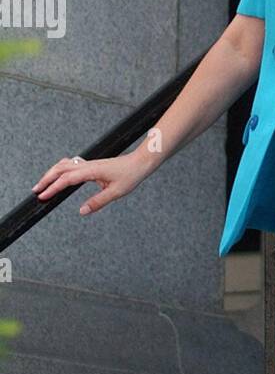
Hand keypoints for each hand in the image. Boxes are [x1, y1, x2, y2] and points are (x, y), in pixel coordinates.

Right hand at [31, 150, 153, 216]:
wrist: (140, 162)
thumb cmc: (130, 175)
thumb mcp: (116, 192)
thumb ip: (98, 202)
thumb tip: (82, 211)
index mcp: (91, 171)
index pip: (66, 179)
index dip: (53, 188)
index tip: (43, 196)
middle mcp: (87, 165)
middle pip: (60, 169)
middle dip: (46, 180)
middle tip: (36, 191)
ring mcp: (88, 164)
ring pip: (64, 165)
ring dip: (51, 174)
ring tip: (43, 185)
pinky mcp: (91, 165)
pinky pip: (71, 165)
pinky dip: (60, 170)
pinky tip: (58, 176)